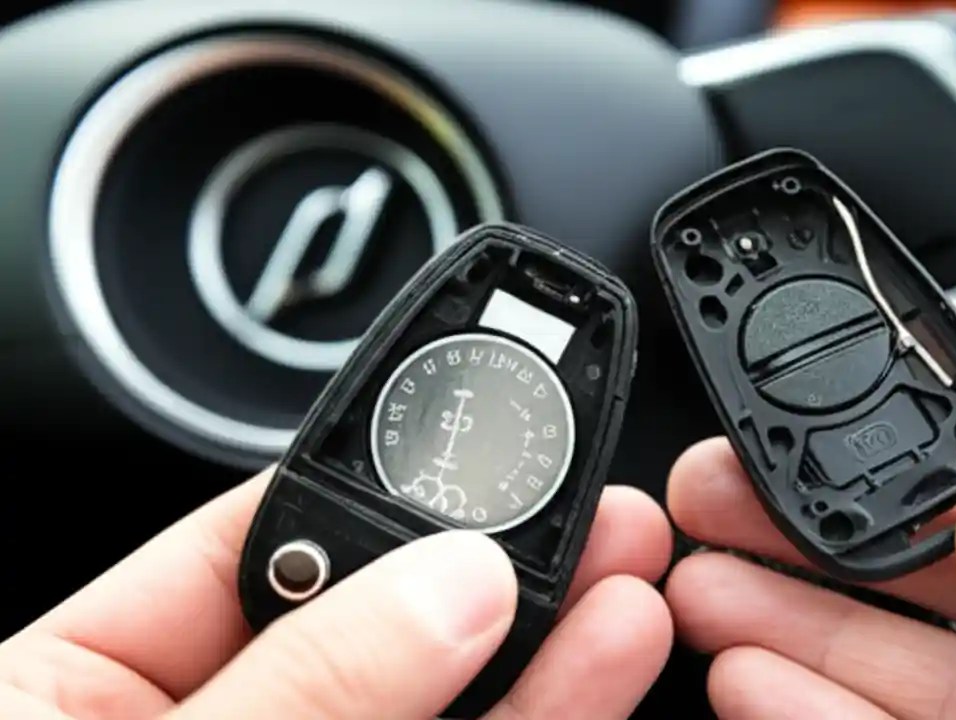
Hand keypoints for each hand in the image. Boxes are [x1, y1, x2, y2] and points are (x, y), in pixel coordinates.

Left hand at [0, 472, 672, 718]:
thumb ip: (301, 693)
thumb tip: (442, 587)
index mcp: (79, 699)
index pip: (247, 553)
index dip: (371, 499)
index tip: (476, 467)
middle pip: (367, 627)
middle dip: (486, 569)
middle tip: (583, 518)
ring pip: (440, 718)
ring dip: (542, 651)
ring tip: (624, 580)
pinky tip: (600, 669)